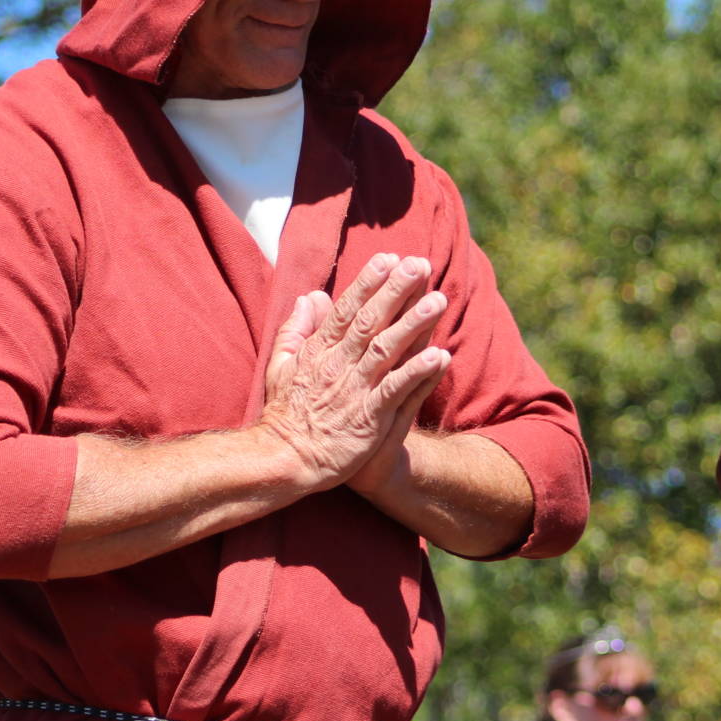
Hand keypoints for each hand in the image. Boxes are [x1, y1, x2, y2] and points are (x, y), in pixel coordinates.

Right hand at [258, 253, 450, 492]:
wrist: (286, 461)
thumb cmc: (286, 414)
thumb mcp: (280, 366)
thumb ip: (296, 329)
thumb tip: (309, 296)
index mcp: (320, 351)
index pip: (347, 309)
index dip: (369, 282)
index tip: (390, 258)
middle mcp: (339, 365)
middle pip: (371, 321)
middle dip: (396, 291)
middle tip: (420, 264)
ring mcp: (355, 390)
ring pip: (387, 350)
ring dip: (414, 324)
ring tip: (438, 301)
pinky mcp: (369, 418)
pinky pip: (396, 390)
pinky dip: (417, 373)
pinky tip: (440, 356)